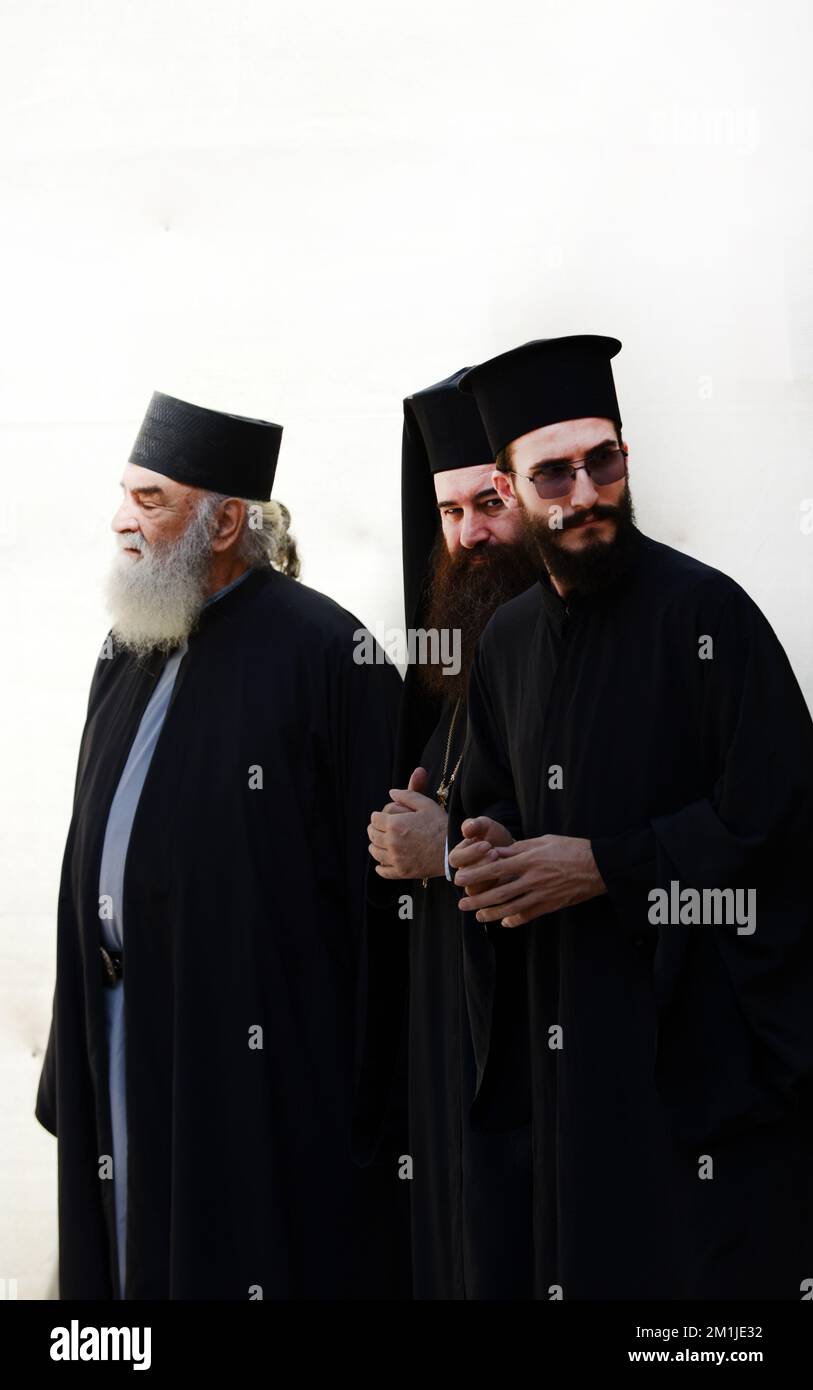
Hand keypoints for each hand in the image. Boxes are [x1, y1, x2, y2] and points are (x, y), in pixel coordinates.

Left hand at [367, 767, 447, 879]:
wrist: (453, 850)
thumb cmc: (441, 825)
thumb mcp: (427, 805)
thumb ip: (407, 795)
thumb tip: (391, 792)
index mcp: (395, 824)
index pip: (374, 819)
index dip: (377, 816)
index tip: (381, 817)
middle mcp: (392, 842)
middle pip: (372, 834)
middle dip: (374, 829)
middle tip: (379, 829)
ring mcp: (396, 859)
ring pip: (375, 852)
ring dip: (375, 846)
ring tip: (381, 843)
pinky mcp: (401, 872)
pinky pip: (383, 871)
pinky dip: (380, 867)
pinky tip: (382, 863)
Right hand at [447, 816, 514, 899]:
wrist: (510, 849)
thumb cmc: (494, 836)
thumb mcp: (485, 826)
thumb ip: (475, 825)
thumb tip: (467, 829)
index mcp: (458, 857)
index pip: (455, 859)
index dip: (470, 853)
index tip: (486, 845)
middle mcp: (464, 874)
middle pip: (463, 877)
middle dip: (480, 865)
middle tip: (495, 853)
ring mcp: (475, 886)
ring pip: (474, 890)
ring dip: (488, 877)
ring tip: (502, 862)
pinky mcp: (487, 896)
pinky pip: (488, 898)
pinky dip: (499, 887)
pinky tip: (510, 875)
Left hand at [453, 834, 605, 926]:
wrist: (598, 866)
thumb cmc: (570, 848)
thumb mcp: (543, 841)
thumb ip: (519, 848)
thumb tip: (497, 852)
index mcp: (529, 860)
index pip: (495, 868)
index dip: (475, 874)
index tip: (459, 877)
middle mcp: (533, 879)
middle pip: (499, 892)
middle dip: (478, 899)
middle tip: (461, 903)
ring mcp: (542, 894)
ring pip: (511, 908)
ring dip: (491, 914)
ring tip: (478, 916)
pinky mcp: (551, 905)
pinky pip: (529, 915)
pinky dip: (515, 920)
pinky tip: (505, 923)